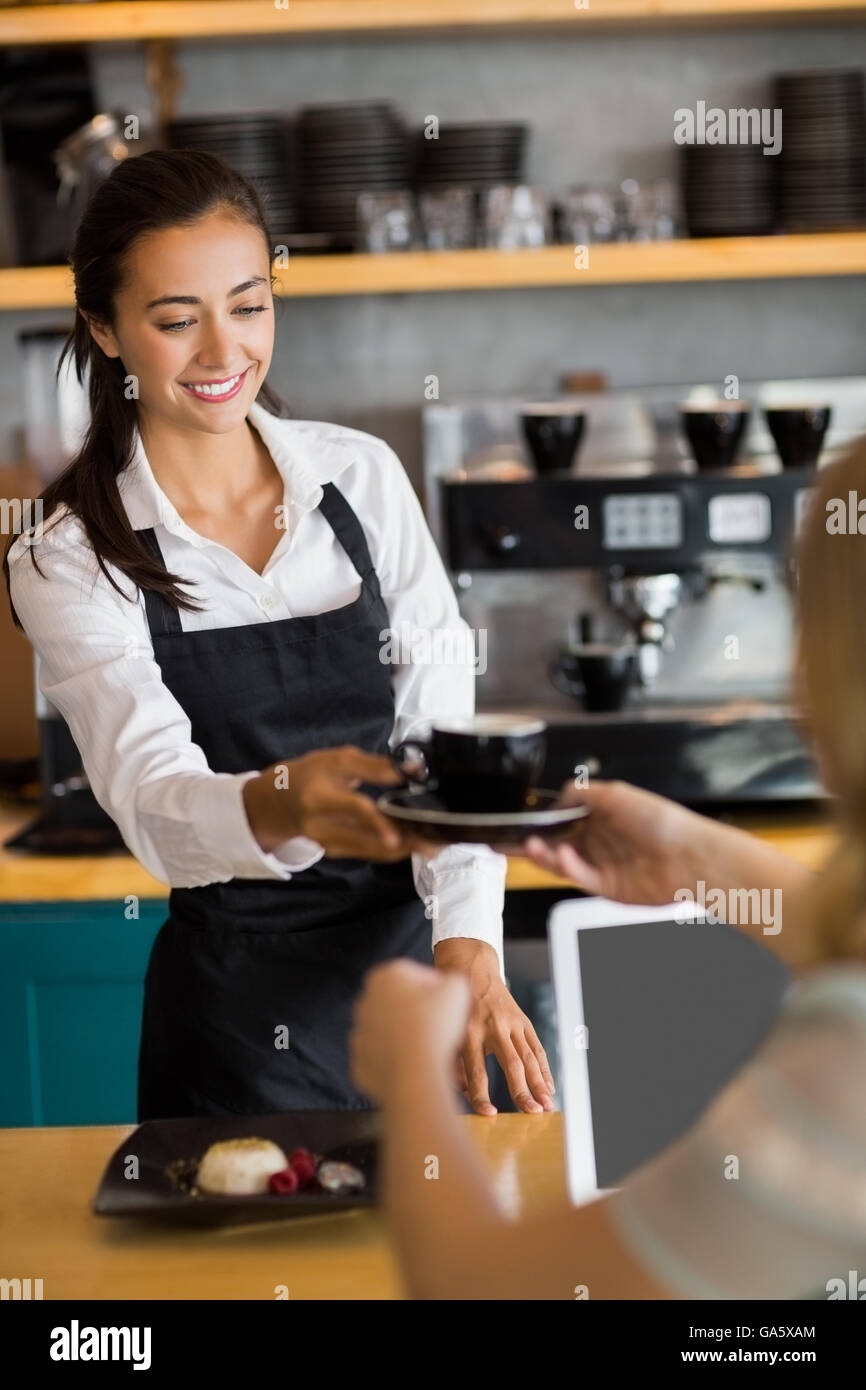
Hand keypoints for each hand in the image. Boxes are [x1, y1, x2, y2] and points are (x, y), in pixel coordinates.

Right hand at [245, 745, 427, 860]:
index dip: (378, 822)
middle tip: (435, 842)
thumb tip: (411, 769)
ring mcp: (328, 843)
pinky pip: (370, 853)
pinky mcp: (337, 852)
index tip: (398, 835)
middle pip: (368, 839)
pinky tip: (415, 844)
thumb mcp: (339, 760)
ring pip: (372, 851)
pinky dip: (394, 850)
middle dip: (404, 842)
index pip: (354, 809)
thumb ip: (375, 765)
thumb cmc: (313, 774)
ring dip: (405, 849)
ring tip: (433, 844)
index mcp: (320, 796)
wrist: (282, 801)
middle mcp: (321, 826)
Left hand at [350, 958, 471, 1103]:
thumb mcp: (457, 988)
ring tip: (435, 1048)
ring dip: (411, 1036)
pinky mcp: (361, 1063)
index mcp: (385, 976)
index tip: (450, 1005)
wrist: (415, 1074)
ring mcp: (360, 1034)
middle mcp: (365, 1002)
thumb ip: (452, 979)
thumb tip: (449, 987)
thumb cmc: (434, 1027)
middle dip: (422, 1013)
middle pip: (402, 1004)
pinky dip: (401, 1061)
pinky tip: (418, 1063)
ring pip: (393, 1032)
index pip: (418, 976)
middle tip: (445, 1027)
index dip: (439, 991)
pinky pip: (386, 1058)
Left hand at [433, 939, 554, 1115]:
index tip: (490, 1114)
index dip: (482, 1094)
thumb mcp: (446, 1029)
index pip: (477, 1070)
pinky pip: (536, 1046)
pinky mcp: (522, 1020)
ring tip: (547, 1105)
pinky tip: (549, 1086)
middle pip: (511, 1064)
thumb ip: (453, 1063)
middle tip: (532, 1113)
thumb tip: (464, 1094)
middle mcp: (492, 1027)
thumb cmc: (453, 1005)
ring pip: (528, 1056)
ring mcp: (510, 1022)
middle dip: (522, 1091)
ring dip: (539, 1083)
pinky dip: (544, 1068)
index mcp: (468, 1031)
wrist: (471, 970)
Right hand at [522, 778, 705, 904]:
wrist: (689, 857)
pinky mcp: (607, 888)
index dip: (541, 821)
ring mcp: (603, 865)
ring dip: (544, 855)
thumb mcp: (616, 794)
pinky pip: (579, 877)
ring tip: (531, 846)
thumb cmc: (661, 821)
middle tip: (511, 840)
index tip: (519, 821)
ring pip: (563, 863)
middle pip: (557, 844)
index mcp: (602, 817)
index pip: (562, 820)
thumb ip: (581, 793)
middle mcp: (600, 841)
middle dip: (533, 842)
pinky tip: (564, 855)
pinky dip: (568, 867)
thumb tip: (556, 799)